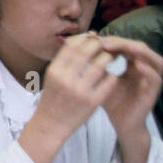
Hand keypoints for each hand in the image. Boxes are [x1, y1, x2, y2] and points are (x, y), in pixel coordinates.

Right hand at [20, 33, 118, 162]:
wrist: (51, 125)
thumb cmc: (53, 99)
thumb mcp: (52, 78)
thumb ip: (64, 61)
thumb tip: (80, 41)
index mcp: (54, 71)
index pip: (72, 46)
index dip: (85, 38)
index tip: (93, 37)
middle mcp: (66, 79)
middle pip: (87, 51)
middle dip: (99, 45)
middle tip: (106, 45)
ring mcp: (80, 90)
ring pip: (101, 64)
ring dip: (108, 58)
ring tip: (111, 58)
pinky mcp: (93, 101)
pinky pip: (109, 81)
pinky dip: (112, 75)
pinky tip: (111, 76)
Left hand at [95, 35, 162, 141]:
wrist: (121, 123)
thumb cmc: (112, 101)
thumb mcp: (102, 80)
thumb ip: (97, 65)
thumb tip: (84, 46)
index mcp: (134, 64)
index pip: (128, 45)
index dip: (114, 40)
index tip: (96, 39)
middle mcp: (146, 70)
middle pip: (141, 48)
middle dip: (124, 42)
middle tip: (105, 42)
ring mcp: (152, 80)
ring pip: (154, 59)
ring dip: (140, 52)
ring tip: (124, 47)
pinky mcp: (154, 92)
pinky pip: (156, 78)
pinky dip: (148, 70)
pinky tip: (137, 65)